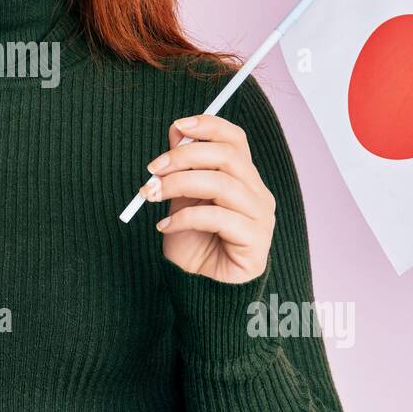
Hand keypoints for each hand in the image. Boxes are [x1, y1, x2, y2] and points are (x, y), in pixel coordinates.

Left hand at [139, 114, 275, 283]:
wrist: (200, 286)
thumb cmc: (193, 241)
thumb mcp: (181, 197)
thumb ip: (183, 167)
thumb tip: (177, 129)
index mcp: (243, 178)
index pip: (235, 139)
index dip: (209, 126)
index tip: (177, 125)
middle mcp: (258, 193)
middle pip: (228, 157)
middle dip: (184, 157)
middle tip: (153, 169)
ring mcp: (261, 217)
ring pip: (222, 185)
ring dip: (179, 185)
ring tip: (152, 196)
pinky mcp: (256, 241)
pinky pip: (218, 218)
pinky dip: (185, 218)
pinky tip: (164, 226)